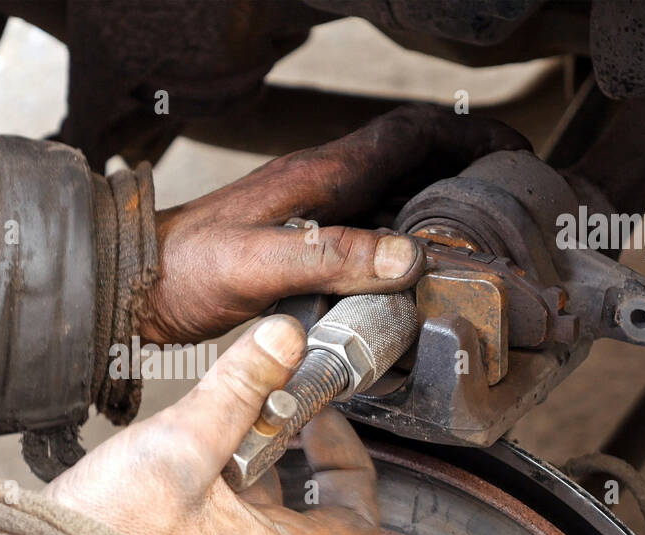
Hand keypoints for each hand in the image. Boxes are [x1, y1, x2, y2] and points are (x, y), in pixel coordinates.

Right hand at [44, 315, 381, 534]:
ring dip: (234, 493)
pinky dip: (201, 523)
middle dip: (276, 466)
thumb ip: (239, 389)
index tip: (322, 427)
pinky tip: (161, 491)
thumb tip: (282, 342)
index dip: (350, 468)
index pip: (357, 528)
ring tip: (193, 449)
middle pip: (295, 525)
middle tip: (249, 422)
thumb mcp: (182, 443)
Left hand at [142, 103, 529, 343]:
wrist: (130, 288)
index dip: (468, 138)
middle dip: (468, 181)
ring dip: (438, 221)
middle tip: (513, 216)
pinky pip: (368, 243)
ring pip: (394, 206)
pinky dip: (402, 257)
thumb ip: (329, 255)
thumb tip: (408, 257)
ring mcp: (312, 219)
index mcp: (319, 177)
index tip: (514, 157)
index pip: (410, 135)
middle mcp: (322, 190)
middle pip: (414, 168)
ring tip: (482, 255)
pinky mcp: (301, 251)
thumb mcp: (255, 262)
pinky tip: (415, 289)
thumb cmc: (180, 268)